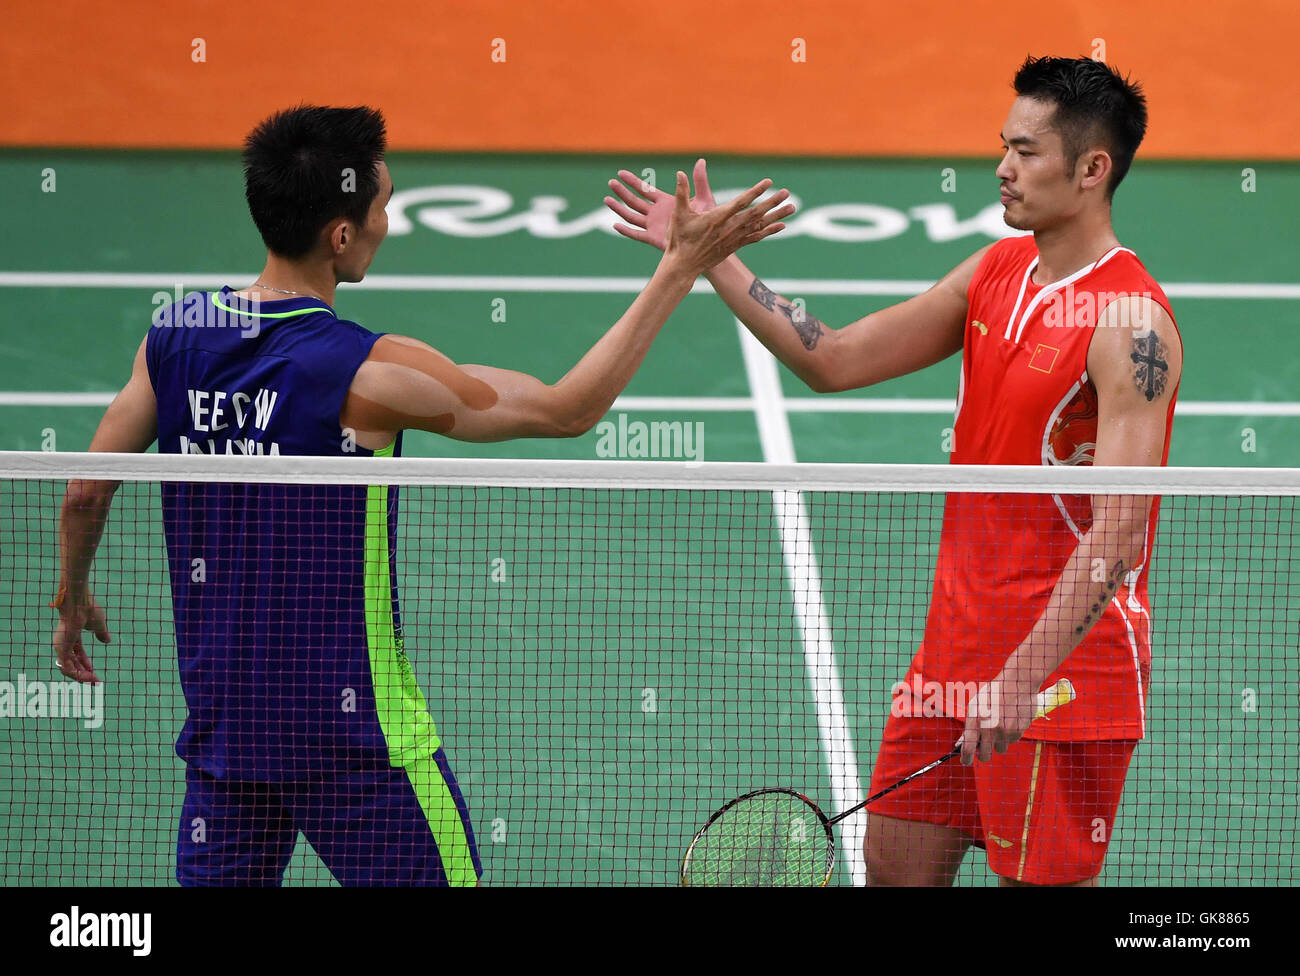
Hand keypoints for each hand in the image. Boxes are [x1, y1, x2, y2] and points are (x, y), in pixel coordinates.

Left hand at [53, 593, 107, 683]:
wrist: (80, 603)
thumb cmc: (88, 609)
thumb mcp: (99, 624)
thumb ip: (101, 633)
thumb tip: (107, 641)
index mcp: (72, 636)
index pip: (77, 655)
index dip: (86, 664)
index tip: (95, 673)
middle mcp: (64, 643)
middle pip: (72, 664)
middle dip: (83, 674)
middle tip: (95, 682)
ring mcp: (61, 646)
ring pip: (68, 668)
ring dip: (81, 677)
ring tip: (94, 681)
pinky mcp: (61, 649)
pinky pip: (67, 668)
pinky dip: (77, 674)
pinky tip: (89, 677)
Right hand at [607, 158, 749, 251]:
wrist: (708, 242)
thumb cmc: (708, 222)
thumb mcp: (703, 198)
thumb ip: (699, 180)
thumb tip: (701, 161)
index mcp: (666, 201)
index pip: (645, 189)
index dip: (632, 181)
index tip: (621, 173)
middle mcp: (657, 213)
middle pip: (634, 200)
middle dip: (622, 192)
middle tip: (610, 182)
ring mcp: (654, 225)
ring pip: (631, 215)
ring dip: (619, 208)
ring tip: (606, 199)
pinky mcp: (653, 238)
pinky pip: (636, 234)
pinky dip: (626, 230)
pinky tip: (616, 225)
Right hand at [658, 170, 792, 275]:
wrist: (684, 266)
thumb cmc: (680, 239)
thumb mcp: (678, 214)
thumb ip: (681, 192)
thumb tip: (680, 172)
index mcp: (717, 218)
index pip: (740, 202)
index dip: (755, 192)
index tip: (768, 183)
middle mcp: (729, 229)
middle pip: (755, 213)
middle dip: (772, 202)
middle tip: (786, 192)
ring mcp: (734, 238)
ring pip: (759, 225)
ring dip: (776, 215)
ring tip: (792, 207)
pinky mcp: (735, 246)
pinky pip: (756, 237)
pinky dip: (770, 231)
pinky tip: (782, 225)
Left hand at [958, 670, 1038, 764]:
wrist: (1017, 682)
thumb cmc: (994, 692)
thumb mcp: (976, 705)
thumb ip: (970, 726)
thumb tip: (961, 744)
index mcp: (975, 720)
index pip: (968, 748)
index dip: (966, 758)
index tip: (966, 761)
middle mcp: (989, 728)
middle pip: (984, 755)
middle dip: (983, 753)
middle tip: (983, 747)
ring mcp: (1005, 731)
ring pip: (1000, 749)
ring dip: (998, 742)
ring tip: (1000, 725)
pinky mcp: (1018, 732)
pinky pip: (1012, 741)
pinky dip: (1010, 735)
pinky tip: (1011, 720)